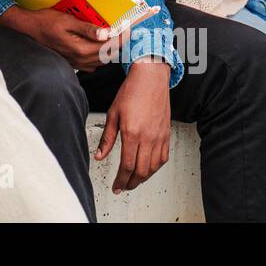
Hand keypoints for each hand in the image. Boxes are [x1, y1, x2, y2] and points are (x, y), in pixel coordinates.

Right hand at [16, 6, 156, 72]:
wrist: (29, 29)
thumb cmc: (45, 22)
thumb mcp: (67, 20)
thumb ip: (88, 29)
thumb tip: (106, 34)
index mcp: (80, 49)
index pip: (109, 46)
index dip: (123, 37)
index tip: (130, 28)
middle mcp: (80, 59)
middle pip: (109, 55)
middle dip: (120, 43)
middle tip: (126, 30)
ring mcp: (77, 62)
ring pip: (103, 59)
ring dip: (111, 49)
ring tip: (116, 36)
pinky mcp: (75, 62)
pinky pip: (94, 61)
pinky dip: (101, 53)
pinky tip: (100, 43)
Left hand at [94, 59, 170, 193]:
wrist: (150, 78)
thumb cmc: (131, 91)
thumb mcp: (113, 114)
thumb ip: (107, 138)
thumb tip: (99, 155)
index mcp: (132, 133)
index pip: (126, 166)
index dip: (120, 180)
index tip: (116, 186)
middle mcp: (148, 138)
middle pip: (140, 171)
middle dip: (131, 183)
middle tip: (123, 187)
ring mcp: (159, 137)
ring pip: (153, 167)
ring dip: (143, 178)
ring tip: (133, 181)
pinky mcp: (166, 135)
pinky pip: (163, 158)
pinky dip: (155, 168)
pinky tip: (147, 169)